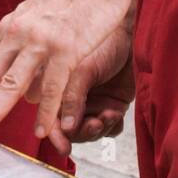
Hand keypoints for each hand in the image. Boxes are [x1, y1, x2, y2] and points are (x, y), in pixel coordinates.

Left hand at [0, 0, 132, 140]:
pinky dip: (46, 113)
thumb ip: (25, 43)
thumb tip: (23, 80)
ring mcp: (41, 42)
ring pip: (11, 84)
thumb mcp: (38, 15)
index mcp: (11, 27)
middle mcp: (19, 34)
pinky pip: (52, 88)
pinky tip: (43, 131)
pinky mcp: (66, 49)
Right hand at [45, 38, 134, 158]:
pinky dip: (113, 125)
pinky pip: (110, 128)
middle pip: (71, 131)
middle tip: (94, 125)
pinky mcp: (112, 105)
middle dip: (82, 132)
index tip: (64, 147)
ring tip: (107, 116)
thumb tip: (64, 127)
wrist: (127, 30)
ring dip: (99, 128)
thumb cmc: (100, 42)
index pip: (50, 119)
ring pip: (90, 132)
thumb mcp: (81, 69)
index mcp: (56, 89)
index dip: (55, 135)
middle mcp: (72, 99)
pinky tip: (115, 112)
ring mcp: (92, 103)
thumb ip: (71, 97)